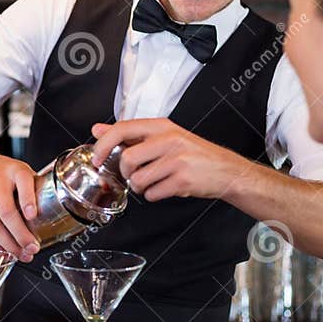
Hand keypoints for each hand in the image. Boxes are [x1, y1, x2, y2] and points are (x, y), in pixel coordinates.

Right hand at [0, 150, 39, 261]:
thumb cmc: (4, 171)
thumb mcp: (22, 171)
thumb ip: (34, 189)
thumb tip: (54, 215)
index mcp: (15, 170)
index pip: (22, 183)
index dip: (27, 200)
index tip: (33, 216)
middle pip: (6, 212)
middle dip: (20, 234)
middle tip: (33, 248)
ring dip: (9, 245)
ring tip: (22, 255)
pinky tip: (6, 253)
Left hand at [91, 119, 249, 201]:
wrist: (226, 170)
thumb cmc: (193, 153)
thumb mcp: (163, 136)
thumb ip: (130, 134)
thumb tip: (97, 129)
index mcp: (162, 126)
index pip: (122, 129)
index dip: (103, 145)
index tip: (96, 157)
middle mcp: (169, 139)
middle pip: (128, 159)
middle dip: (126, 173)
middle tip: (135, 174)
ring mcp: (177, 160)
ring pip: (139, 180)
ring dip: (140, 187)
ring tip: (153, 182)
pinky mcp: (183, 180)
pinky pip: (153, 194)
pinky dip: (154, 195)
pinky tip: (165, 188)